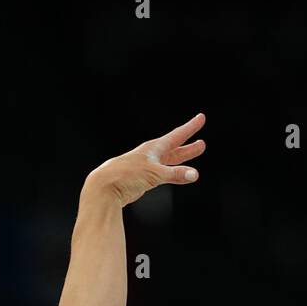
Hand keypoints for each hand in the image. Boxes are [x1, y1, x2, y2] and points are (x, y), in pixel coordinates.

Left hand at [85, 112, 204, 206]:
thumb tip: (194, 174)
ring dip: (181, 161)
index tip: (201, 118)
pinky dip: (172, 175)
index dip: (190, 127)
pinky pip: (162, 175)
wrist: (104, 187)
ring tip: (192, 161)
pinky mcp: (141, 180)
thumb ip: (175, 174)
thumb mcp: (154, 173)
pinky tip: (176, 177)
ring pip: (168, 163)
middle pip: (174, 150)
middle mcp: (150, 156)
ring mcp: (146, 167)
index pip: (177, 135)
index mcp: (153, 148)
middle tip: (202, 144)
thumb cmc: (125, 175)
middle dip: (188, 147)